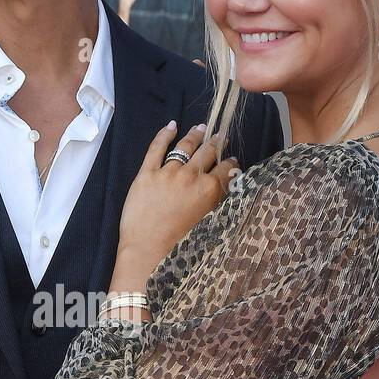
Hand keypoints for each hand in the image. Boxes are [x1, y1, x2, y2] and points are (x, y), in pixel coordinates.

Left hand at [115, 120, 238, 277]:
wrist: (148, 252)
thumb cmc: (180, 245)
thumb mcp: (208, 223)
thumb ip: (218, 202)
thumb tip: (226, 187)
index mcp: (210, 190)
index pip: (226, 169)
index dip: (231, 163)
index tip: (232, 160)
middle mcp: (191, 176)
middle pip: (207, 152)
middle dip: (216, 142)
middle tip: (220, 135)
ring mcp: (168, 173)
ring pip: (185, 146)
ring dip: (195, 135)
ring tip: (201, 127)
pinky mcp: (146, 173)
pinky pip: (156, 148)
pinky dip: (165, 134)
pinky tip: (171, 126)